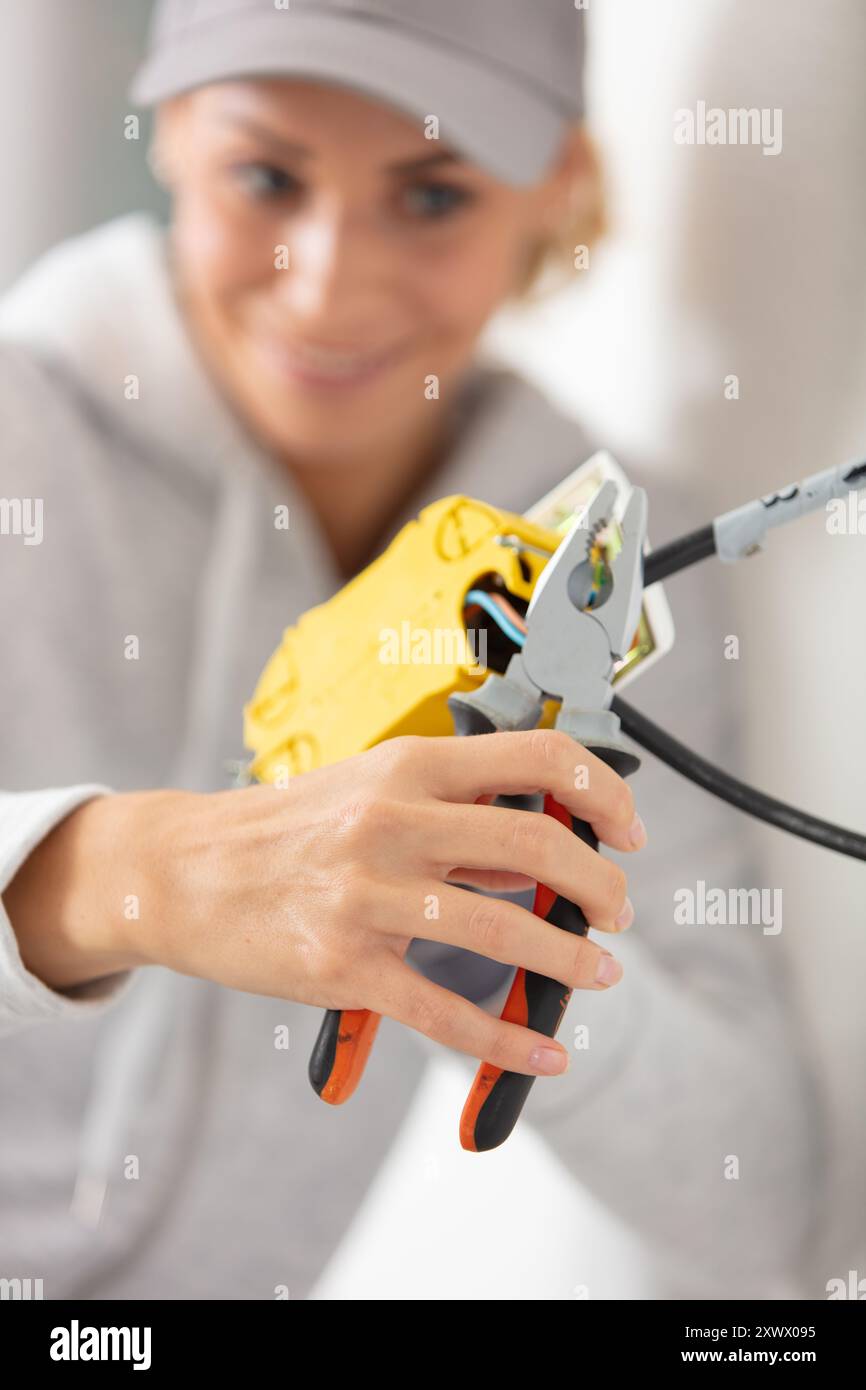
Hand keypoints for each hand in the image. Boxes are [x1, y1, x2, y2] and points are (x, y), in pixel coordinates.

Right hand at [4, 730, 645, 1075]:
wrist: (185, 871)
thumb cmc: (285, 829)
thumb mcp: (371, 790)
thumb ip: (456, 816)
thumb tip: (545, 856)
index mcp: (407, 766)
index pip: (536, 755)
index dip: (602, 790)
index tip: (629, 828)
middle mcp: (392, 821)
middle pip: (535, 843)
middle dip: (599, 885)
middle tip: (619, 911)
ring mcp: (367, 895)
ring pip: (502, 929)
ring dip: (570, 958)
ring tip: (597, 971)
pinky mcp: (343, 965)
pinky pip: (445, 1011)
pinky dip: (508, 1039)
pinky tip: (547, 1052)